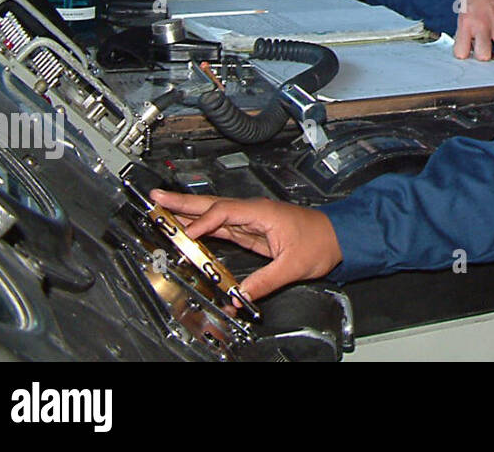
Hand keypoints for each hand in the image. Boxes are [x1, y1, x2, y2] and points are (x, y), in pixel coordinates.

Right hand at [151, 189, 341, 304]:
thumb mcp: (293, 265)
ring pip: (213, 215)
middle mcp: (253, 212)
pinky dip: (202, 227)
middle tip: (156, 197)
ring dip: (187, 213)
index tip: (187, 235)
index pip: (224, 213)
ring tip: (161, 210)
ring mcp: (251, 220)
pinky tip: (187, 230)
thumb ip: (264, 281)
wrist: (338, 237)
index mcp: (262, 212)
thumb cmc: (321, 241)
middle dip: (183, 203)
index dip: (203, 223)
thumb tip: (239, 296)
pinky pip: (221, 227)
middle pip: (212, 205)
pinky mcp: (251, 231)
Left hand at [452, 0, 493, 61]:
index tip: (464, 50)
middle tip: (481, 49)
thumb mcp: (462, 6)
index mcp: (466, 20)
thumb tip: (466, 43)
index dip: (462, 54)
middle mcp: (483, 23)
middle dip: (482, 56)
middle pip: (485, 56)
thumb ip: (464, 26)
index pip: (461, 51)